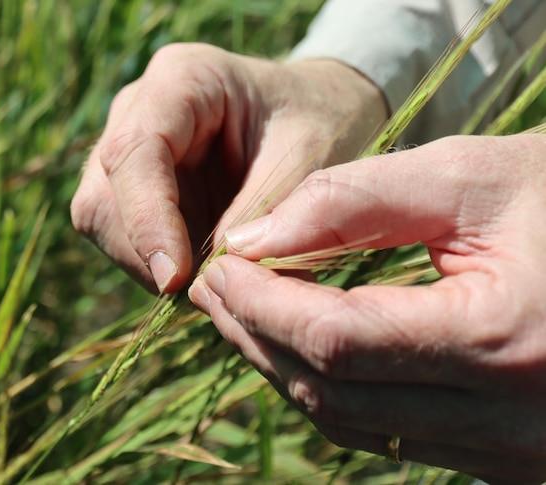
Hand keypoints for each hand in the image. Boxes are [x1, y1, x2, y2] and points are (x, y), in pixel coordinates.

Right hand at [70, 43, 386, 292]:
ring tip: (213, 281)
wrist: (319, 112)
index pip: (134, 152)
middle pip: (102, 195)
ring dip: (148, 265)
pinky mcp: (130, 188)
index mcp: (181, 79)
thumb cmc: (321, 121)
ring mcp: (127, 149)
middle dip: (144, 253)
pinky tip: (202, 271)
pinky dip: (156, 266)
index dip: (146, 219)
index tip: (174, 278)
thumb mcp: (310, 160)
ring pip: (101, 222)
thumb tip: (207, 277)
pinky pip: (121, 238)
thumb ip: (262, 213)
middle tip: (205, 291)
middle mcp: (137, 109)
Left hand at [188, 134, 545, 482]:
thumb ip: (352, 202)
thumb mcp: (469, 177)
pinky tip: (305, 343)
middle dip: (258, 337)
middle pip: (333, 393)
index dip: (261, 305)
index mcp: (503, 341)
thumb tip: (251, 242)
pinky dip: (334, 390)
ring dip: (286, 368)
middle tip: (217, 288)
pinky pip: (390, 436)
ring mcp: (510, 452)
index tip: (220, 266)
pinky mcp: (505, 460)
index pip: (335, 341)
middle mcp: (509, 419)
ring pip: (353, 425)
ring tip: (246, 312)